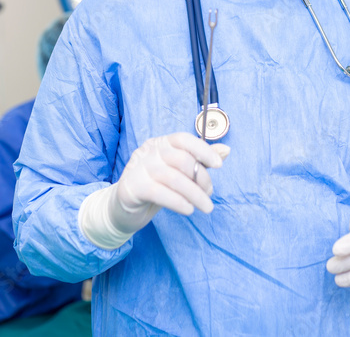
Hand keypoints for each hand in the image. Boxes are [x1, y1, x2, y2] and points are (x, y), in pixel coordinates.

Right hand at [108, 132, 229, 235]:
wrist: (123, 210)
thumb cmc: (156, 188)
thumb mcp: (179, 174)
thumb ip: (200, 162)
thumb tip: (226, 150)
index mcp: (161, 144)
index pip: (183, 139)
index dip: (203, 150)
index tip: (218, 165)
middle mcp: (149, 152)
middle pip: (181, 159)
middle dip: (201, 177)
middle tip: (209, 194)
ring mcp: (138, 168)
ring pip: (173, 177)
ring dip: (194, 194)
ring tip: (205, 207)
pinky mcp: (131, 187)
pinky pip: (159, 192)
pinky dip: (178, 201)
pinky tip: (188, 209)